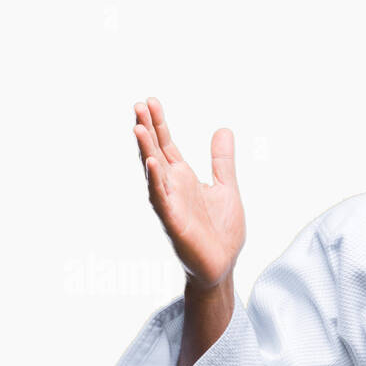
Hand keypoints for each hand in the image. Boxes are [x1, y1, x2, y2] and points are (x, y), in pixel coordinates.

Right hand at [133, 97, 245, 288]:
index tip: (150, 101)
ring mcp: (170, 203)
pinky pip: (161, 198)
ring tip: (138, 127)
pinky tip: (152, 164)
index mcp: (184, 178)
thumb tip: (223, 130)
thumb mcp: (226, 188)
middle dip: (147, 129)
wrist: (222, 265)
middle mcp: (172, 187)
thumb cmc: (221, 231)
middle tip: (138, 104)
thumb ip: (222, 161)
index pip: (167, 145)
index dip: (159, 124)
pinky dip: (156, 181)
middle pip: (156, 152)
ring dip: (145, 150)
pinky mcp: (173, 222)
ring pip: (153, 172)